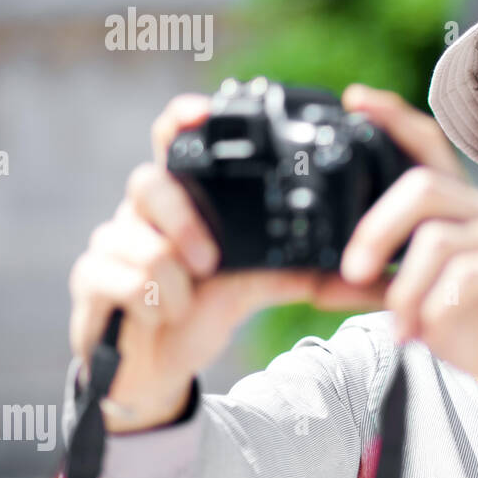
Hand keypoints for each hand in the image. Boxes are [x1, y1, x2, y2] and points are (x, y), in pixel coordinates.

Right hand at [68, 94, 388, 431]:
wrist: (164, 366)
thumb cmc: (210, 309)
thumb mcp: (269, 286)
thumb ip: (322, 274)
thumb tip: (385, 276)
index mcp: (188, 199)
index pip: (175, 141)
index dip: (182, 119)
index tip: (202, 111)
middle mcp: (145, 211)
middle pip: (148, 181)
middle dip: (183, 219)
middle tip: (210, 261)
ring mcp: (112, 242)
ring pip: (134, 237)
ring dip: (170, 275)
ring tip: (190, 296)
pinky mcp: (92, 279)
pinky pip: (115, 276)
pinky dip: (149, 300)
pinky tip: (164, 314)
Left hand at [336, 89, 477, 443]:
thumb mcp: (418, 306)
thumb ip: (375, 287)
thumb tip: (313, 280)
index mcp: (461, 212)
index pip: (429, 147)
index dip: (393, 119)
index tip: (354, 99)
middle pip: (421, 186)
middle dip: (376, 229)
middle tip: (350, 273)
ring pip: (436, 240)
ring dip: (404, 291)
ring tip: (400, 329)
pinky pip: (464, 275)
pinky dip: (434, 309)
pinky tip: (428, 334)